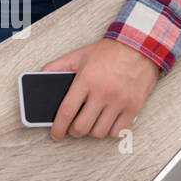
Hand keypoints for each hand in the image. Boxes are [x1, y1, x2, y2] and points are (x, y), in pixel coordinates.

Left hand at [42, 37, 160, 140]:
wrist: (140, 45)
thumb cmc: (109, 52)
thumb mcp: (79, 55)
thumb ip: (57, 66)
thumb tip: (40, 76)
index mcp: (86, 79)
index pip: (66, 111)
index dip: (58, 128)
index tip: (55, 134)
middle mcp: (103, 92)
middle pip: (82, 127)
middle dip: (74, 131)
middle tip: (74, 127)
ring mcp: (120, 101)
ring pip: (99, 132)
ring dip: (92, 131)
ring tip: (91, 122)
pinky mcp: (134, 106)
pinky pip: (118, 131)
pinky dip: (110, 132)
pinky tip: (108, 122)